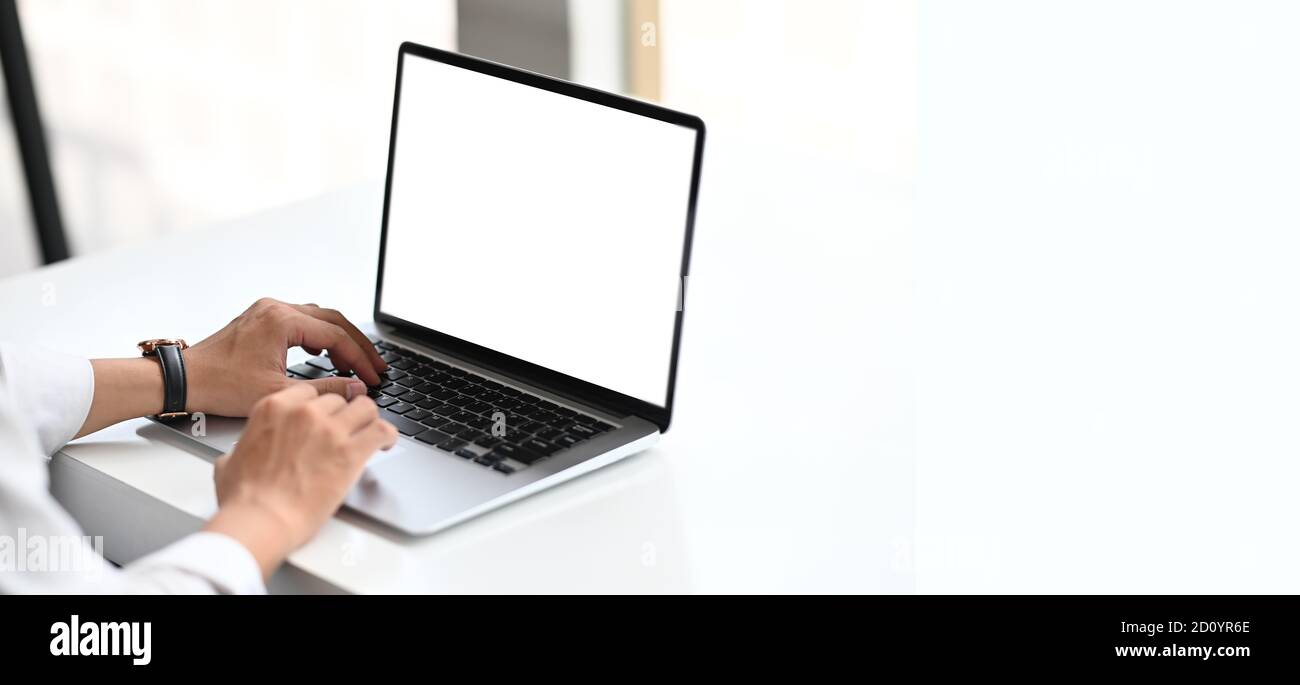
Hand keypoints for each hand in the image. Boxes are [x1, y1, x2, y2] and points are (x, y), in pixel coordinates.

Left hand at [185, 298, 388, 416]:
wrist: (186, 379)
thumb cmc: (221, 385)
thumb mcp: (278, 392)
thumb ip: (324, 388)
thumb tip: (356, 389)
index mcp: (282, 321)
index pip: (336, 336)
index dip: (360, 359)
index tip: (373, 377)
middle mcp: (276, 308)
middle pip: (333, 320)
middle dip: (358, 345)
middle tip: (376, 366)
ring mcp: (268, 311)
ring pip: (319, 318)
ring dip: (340, 339)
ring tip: (356, 363)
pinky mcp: (261, 319)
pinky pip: (303, 320)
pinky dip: (321, 336)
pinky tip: (327, 353)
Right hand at [204, 384, 397, 576]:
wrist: (261, 520)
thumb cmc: (245, 499)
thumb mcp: (229, 463)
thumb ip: (240, 450)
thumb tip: (236, 456)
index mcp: (274, 408)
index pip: (310, 392)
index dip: (321, 406)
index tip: (327, 416)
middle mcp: (303, 412)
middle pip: (338, 400)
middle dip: (343, 416)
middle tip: (347, 432)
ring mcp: (329, 429)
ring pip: (364, 408)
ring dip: (368, 421)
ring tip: (370, 434)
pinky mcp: (351, 451)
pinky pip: (381, 430)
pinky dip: (387, 435)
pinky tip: (385, 444)